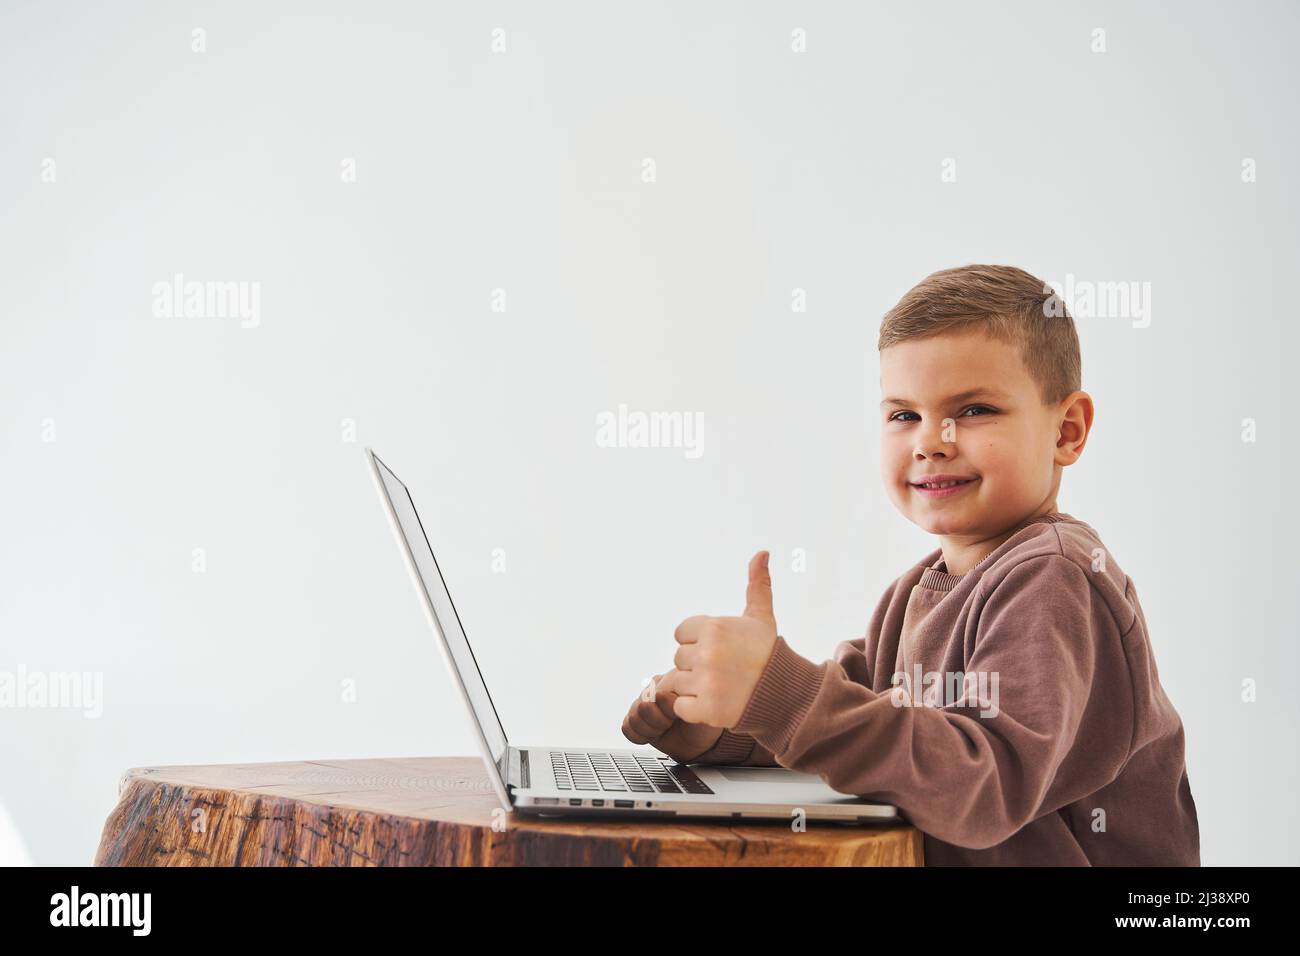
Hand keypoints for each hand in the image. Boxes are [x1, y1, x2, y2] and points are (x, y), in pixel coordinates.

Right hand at [621, 669, 724, 761]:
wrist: (702, 743)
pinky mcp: (638, 721)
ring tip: (664, 728)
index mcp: (669, 681)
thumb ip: (678, 699)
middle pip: (641, 706)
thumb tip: (660, 696)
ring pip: (633, 717)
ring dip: (651, 728)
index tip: (678, 714)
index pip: (654, 693)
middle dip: (659, 720)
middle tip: (671, 722)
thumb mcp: (698, 709)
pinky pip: (626, 727)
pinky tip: (654, 734)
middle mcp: (654, 691)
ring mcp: (644, 705)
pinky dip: (640, 735)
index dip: (666, 708)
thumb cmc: (702, 722)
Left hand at [668, 550, 778, 728]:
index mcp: (714, 628)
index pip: (681, 633)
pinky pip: (681, 707)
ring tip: (720, 686)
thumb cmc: (768, 654)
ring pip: (677, 683)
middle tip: (722, 671)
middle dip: (696, 665)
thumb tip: (762, 553)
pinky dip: (693, 709)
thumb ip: (757, 584)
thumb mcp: (761, 617)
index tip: (719, 650)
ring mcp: (706, 682)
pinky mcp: (706, 709)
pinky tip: (715, 702)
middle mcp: (707, 653)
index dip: (697, 642)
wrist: (787, 693)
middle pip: (679, 658)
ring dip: (694, 688)